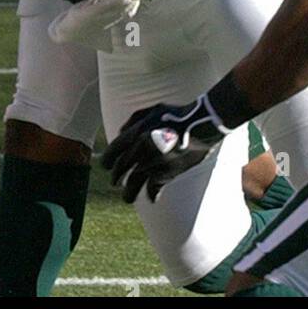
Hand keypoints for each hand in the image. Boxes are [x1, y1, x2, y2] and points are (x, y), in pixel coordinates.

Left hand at [102, 96, 225, 202]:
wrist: (202, 124)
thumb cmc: (177, 115)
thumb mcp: (152, 110)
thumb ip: (133, 120)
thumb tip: (120, 133)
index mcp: (136, 131)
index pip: (114, 150)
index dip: (108, 160)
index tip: (105, 167)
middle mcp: (142, 148)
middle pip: (122, 168)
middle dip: (116, 177)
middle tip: (114, 183)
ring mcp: (154, 161)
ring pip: (134, 182)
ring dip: (128, 193)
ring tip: (126, 198)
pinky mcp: (167, 172)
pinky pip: (154, 188)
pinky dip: (151, 194)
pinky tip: (152, 199)